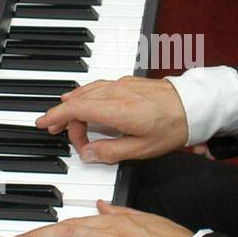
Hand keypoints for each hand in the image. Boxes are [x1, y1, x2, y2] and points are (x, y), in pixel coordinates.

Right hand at [34, 75, 187, 163]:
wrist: (194, 105)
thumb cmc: (173, 126)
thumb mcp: (141, 149)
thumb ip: (111, 152)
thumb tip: (88, 154)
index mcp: (116, 109)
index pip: (76, 109)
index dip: (55, 116)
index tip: (43, 123)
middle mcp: (116, 92)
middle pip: (78, 101)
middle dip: (64, 116)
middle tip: (56, 131)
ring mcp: (122, 84)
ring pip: (87, 91)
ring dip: (74, 105)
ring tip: (67, 120)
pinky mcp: (128, 82)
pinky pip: (98, 87)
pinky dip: (86, 97)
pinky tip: (86, 103)